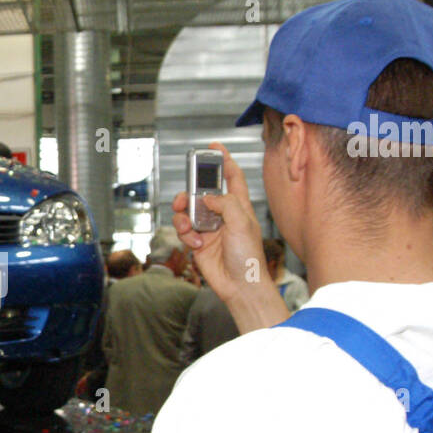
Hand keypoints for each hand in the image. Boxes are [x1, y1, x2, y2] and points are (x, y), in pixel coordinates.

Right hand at [170, 142, 289, 332]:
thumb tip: (206, 197)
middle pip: (201, 193)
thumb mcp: (242, 222)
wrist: (240, 286)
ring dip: (184, 217)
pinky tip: (196, 244)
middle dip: (190, 193)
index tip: (214, 146)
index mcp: (238, 205)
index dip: (224, 160)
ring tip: (188, 227)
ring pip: (187, 212)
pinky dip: (186, 236)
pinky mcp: (198, 243)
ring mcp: (209, 228)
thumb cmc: (249, 257)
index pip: (232, 177)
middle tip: (185, 197)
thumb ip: (224, 203)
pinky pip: (184, 231)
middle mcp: (222, 214)